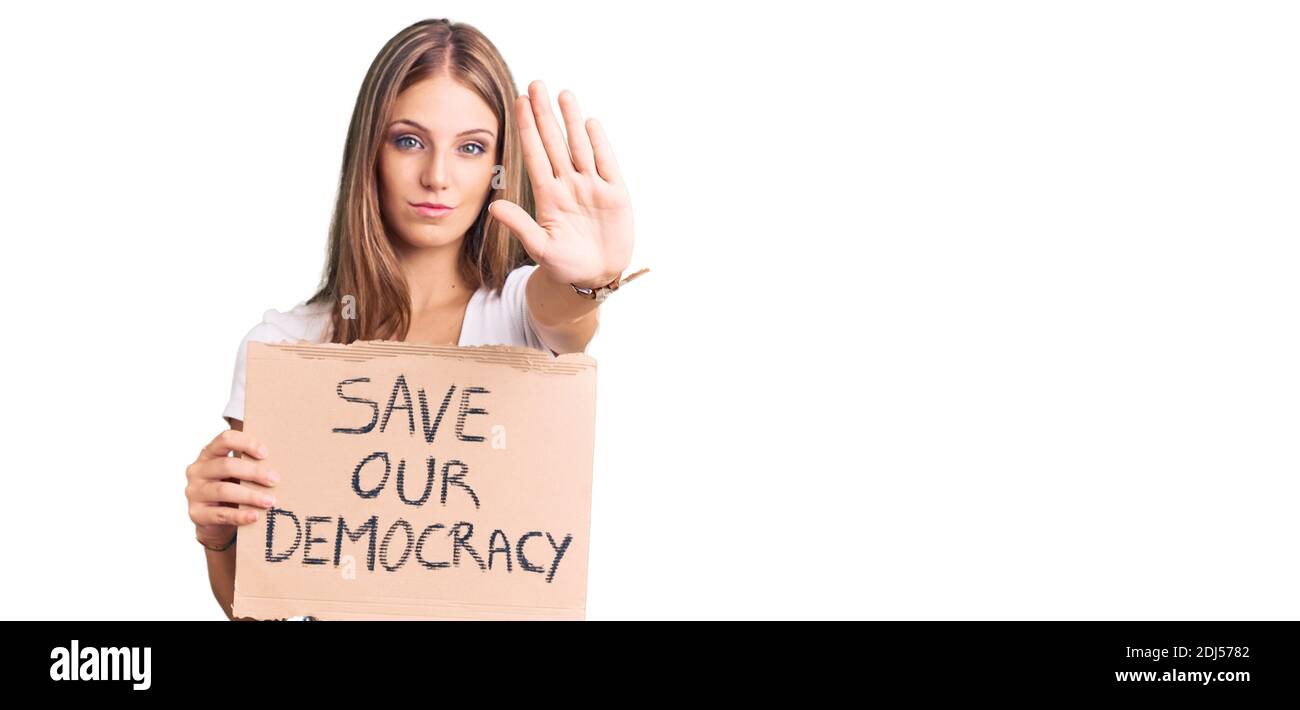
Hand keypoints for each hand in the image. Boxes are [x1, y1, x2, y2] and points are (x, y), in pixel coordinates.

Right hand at [185, 429, 280, 546]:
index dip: (246, 443)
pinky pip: (221, 514)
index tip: (265, 453)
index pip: (225, 439)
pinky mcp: (196, 513)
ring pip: (224, 490)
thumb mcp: (237, 473)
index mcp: (209, 453)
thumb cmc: (232, 489)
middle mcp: (198, 470)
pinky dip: (240, 515)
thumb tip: (285, 459)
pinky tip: (254, 516)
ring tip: (270, 501)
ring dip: (250, 495)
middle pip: (227, 465)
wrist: (214, 520)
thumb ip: (251, 463)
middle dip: (254, 472)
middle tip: (275, 480)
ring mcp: (194, 492)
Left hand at [488, 80, 633, 288]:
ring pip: (580, 147)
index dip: (527, 128)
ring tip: (563, 94)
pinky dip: (599, 144)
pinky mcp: (614, 194)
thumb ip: (520, 225)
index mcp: (548, 196)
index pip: (535, 154)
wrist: (595, 276)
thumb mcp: (540, 248)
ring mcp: (592, 187)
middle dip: (546, 114)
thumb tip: (494, 207)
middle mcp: (568, 185)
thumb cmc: (564, 264)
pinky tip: (590, 123)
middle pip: (555, 143)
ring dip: (572, 121)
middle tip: (536, 84)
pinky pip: (606, 164)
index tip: (519, 103)